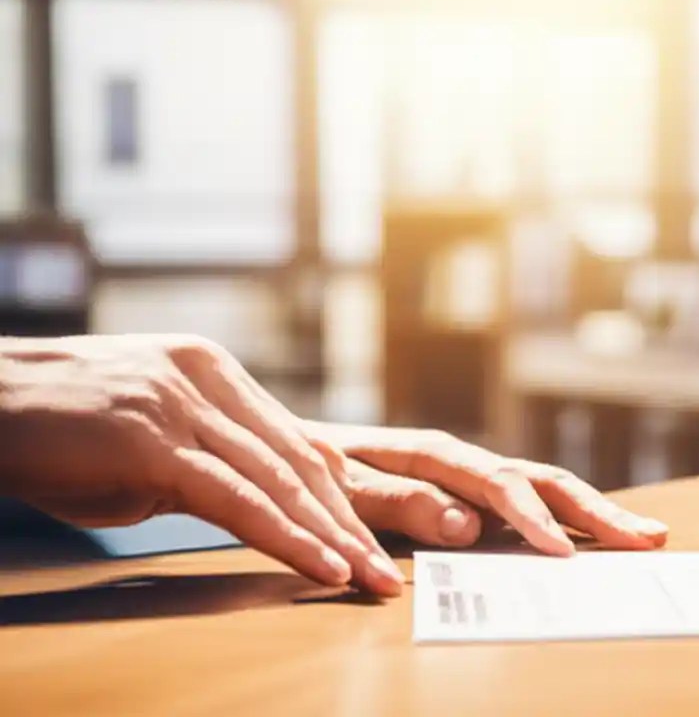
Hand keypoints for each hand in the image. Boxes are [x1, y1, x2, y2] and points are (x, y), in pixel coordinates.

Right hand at [0, 335, 402, 595]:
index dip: (339, 497)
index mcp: (214, 372)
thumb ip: (206, 460)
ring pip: (280, 479)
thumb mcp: (146, 440)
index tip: (370, 543)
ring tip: (369, 580)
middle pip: (300, 461)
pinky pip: (236, 498)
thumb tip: (257, 504)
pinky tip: (320, 567)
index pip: (296, 442)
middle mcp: (208, 378)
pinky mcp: (152, 440)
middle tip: (387, 574)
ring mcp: (181, 404)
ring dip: (331, 538)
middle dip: (350, 524)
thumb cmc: (57, 433)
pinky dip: (285, 537)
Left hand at [303, 421, 668, 555]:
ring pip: (547, 491)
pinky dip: (571, 522)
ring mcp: (473, 480)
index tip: (563, 554)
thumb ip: (398, 502)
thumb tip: (466, 525)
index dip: (532, 519)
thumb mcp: (339, 487)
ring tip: (646, 535)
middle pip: (542, 481)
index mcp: (432, 452)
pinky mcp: (474, 498)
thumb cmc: (307, 471)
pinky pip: (532, 508)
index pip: (495, 484)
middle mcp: (463, 461)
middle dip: (596, 512)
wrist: (285, 455)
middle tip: (648, 538)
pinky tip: (601, 540)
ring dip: (596, 514)